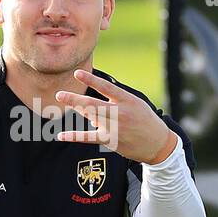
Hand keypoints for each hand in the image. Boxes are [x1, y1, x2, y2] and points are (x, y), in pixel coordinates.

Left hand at [55, 69, 177, 163]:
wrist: (158, 144)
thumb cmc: (145, 120)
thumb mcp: (135, 103)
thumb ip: (113, 102)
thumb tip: (91, 110)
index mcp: (128, 100)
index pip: (106, 88)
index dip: (91, 80)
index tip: (77, 72)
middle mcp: (120, 113)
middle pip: (93, 105)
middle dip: (75, 100)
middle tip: (60, 94)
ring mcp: (115, 128)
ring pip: (90, 117)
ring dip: (77, 109)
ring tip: (62, 99)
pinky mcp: (110, 141)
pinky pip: (89, 138)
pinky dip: (75, 136)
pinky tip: (61, 135)